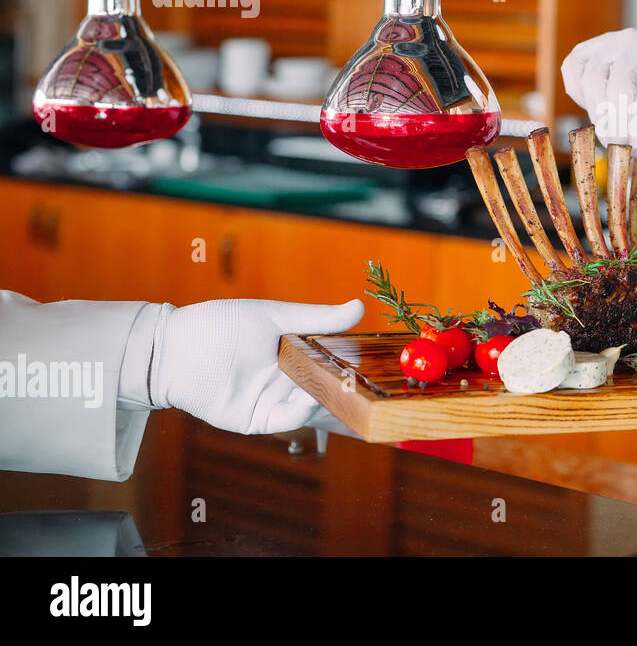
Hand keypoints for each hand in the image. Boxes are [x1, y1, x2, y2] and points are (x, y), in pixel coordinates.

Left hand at [143, 298, 363, 434]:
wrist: (172, 349)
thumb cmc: (219, 324)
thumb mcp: (274, 315)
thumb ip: (316, 318)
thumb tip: (358, 307)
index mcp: (292, 352)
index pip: (331, 361)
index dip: (352, 362)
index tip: (374, 360)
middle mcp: (285, 379)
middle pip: (326, 387)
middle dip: (347, 387)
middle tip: (370, 383)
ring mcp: (271, 400)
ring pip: (311, 405)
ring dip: (328, 400)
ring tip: (345, 390)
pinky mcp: (254, 419)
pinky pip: (285, 419)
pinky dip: (301, 412)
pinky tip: (311, 399)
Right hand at [561, 28, 636, 158]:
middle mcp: (633, 41)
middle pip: (618, 87)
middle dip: (619, 126)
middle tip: (622, 149)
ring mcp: (605, 43)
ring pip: (593, 81)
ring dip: (600, 116)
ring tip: (612, 136)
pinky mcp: (583, 51)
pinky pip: (574, 75)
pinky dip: (582, 98)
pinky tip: (599, 110)